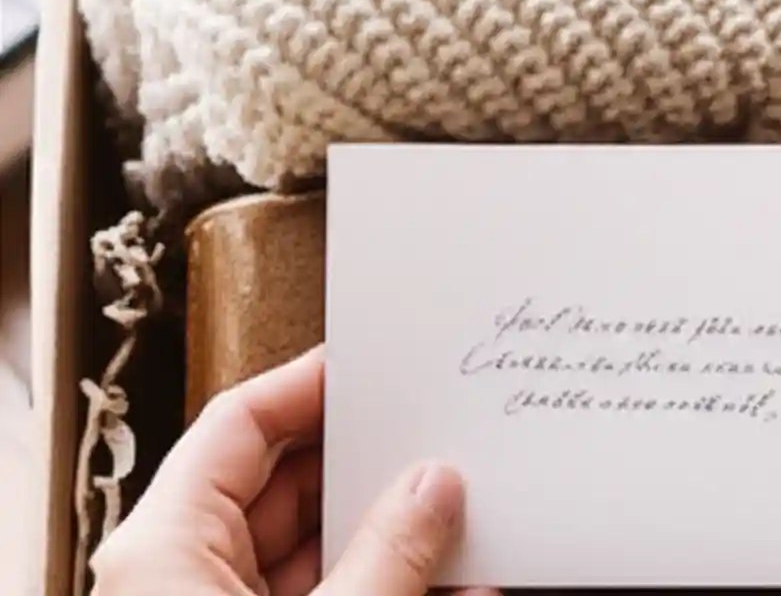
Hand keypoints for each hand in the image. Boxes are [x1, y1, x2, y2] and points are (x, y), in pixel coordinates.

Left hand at [89, 347, 496, 595]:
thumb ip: (387, 554)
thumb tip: (435, 487)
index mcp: (163, 546)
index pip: (237, 425)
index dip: (306, 384)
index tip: (368, 366)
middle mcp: (183, 572)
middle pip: (286, 484)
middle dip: (369, 469)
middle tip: (430, 442)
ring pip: (316, 548)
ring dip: (394, 537)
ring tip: (460, 516)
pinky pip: (331, 594)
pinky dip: (390, 584)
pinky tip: (458, 582)